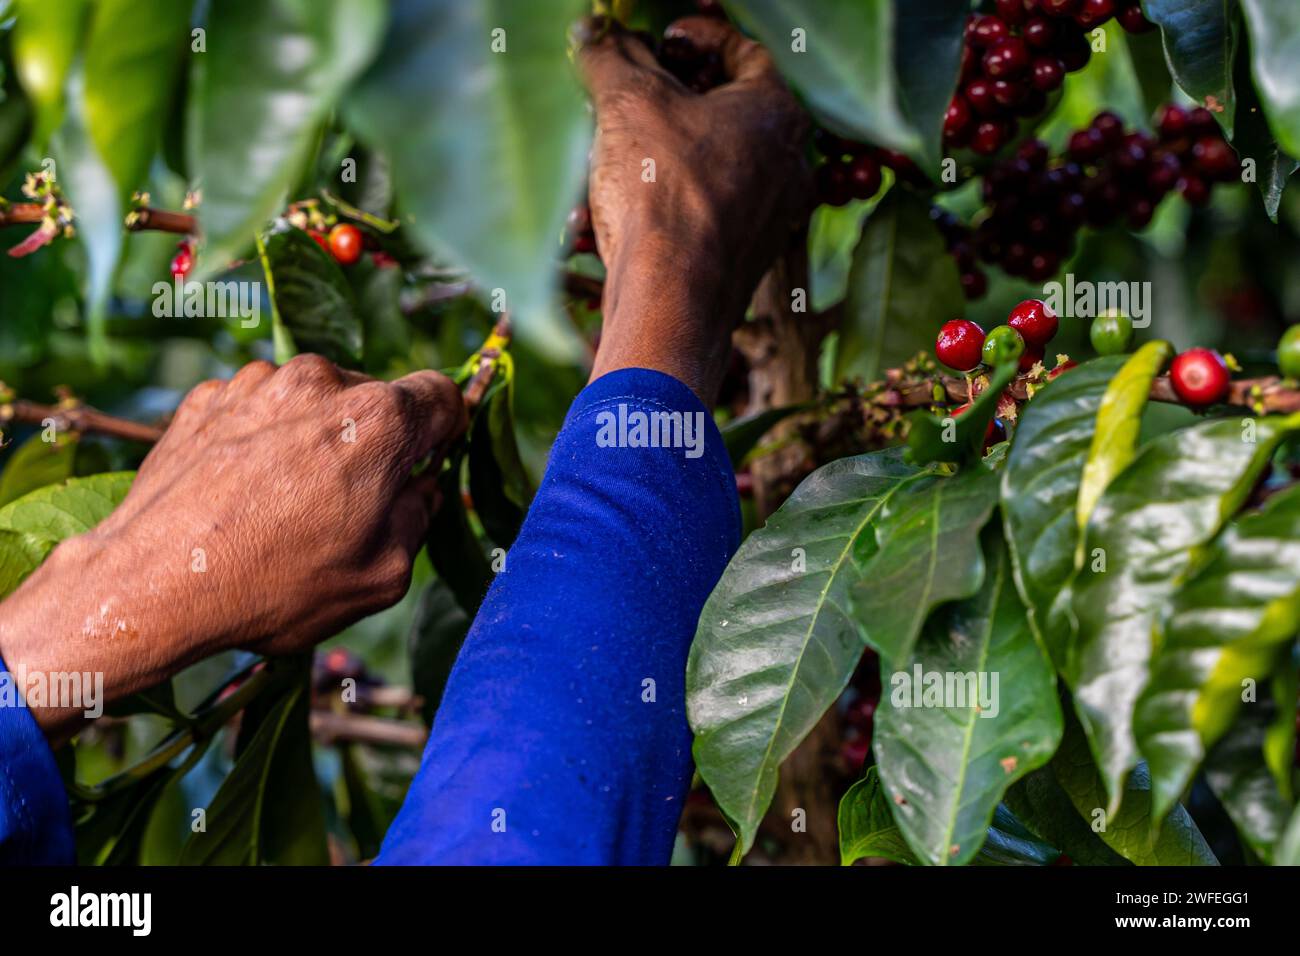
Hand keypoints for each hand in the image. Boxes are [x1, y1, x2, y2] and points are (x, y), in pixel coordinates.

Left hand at [0, 355, 464, 738]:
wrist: (149, 587)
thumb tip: (421, 491)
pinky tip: (243, 494)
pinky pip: (258, 411)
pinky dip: (263, 440)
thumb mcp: (382, 576)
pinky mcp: (207, 398)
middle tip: (350, 504)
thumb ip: (420, 520)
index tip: (426, 462)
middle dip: (375, 442)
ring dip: (315, 438)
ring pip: (312, 402)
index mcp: (378, 418)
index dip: (444, 431)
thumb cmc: (275, 586)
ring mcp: (256, 383)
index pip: (441, 395)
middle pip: (374, 398)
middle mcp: (320, 380)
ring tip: (286, 504)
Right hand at [577, 15, 808, 403]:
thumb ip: (611, 56)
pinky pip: (704, 215)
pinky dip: (664, 205)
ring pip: (711, 168)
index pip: (745, 50)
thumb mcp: (628, 102)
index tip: (658, 41)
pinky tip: (617, 213)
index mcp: (779, 112)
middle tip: (629, 95)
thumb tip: (593, 30)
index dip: (697, 36)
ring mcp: (773, 218)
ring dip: (658, 157)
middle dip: (671, 101)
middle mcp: (791, 165)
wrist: (672, 302)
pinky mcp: (747, 261)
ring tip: (611, 156)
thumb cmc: (663, 190)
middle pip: (727, 111)